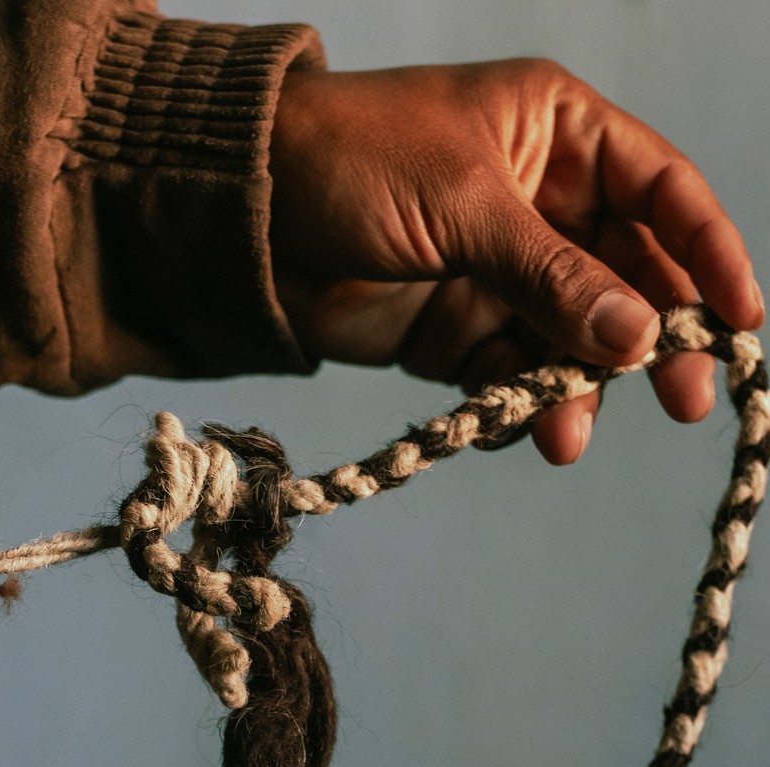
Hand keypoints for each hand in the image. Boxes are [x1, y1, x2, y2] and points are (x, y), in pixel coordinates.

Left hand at [269, 59, 761, 463]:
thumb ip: (553, 273)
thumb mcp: (465, 203)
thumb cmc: (353, 161)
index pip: (662, 192)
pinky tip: (517, 427)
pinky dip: (517, 402)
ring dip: (578, 386)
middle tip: (681, 398)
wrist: (245, 209)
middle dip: (655, 338)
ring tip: (565, 433)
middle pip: (627, 277)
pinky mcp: (451, 329)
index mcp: (557, 135)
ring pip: (569, 338)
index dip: (708, 253)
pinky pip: (506, 372)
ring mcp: (496, 271)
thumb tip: (643, 336)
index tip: (742, 321)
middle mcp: (538, 203)